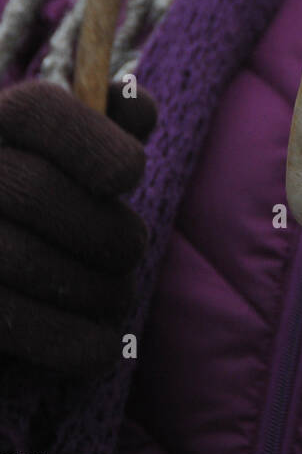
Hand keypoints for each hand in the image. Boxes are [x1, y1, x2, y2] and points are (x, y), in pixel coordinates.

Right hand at [0, 80, 156, 378]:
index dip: (88, 138)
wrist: (2, 269)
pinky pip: (9, 322)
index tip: (132, 173)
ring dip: (93, 288)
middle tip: (133, 247)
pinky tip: (98, 348)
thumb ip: (110, 124)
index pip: (35, 110)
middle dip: (103, 226)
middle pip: (32, 188)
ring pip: (20, 260)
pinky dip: (65, 340)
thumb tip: (137, 106)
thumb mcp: (75, 159)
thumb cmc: (46, 214)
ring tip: (118, 297)